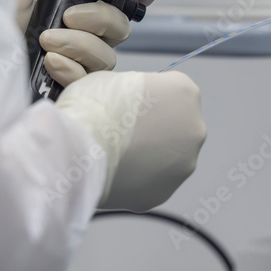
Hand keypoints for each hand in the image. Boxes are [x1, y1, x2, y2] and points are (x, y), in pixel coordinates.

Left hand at [3, 0, 162, 85]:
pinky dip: (71, 70)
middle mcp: (80, 37)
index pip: (119, 1)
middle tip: (69, 17)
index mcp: (72, 8)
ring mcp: (78, 66)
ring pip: (108, 54)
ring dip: (78, 45)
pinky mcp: (72, 93)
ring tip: (45, 42)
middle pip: (120, 26)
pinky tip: (50, 64)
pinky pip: (92, 81)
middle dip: (98, 18)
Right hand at [57, 71, 206, 211]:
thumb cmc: (91, 107)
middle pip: (174, 126)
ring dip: (145, 156)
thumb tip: (128, 99)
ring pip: (165, 158)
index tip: (126, 105)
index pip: (171, 91)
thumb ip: (133, 88)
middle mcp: (194, 128)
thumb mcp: (115, 78)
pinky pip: (149, 182)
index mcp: (184, 91)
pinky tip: (112, 171)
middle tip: (119, 131)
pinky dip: (134, 179)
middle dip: (151, 129)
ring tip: (112, 153)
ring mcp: (183, 164)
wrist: (76, 147)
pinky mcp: (163, 192)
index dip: (145, 97)